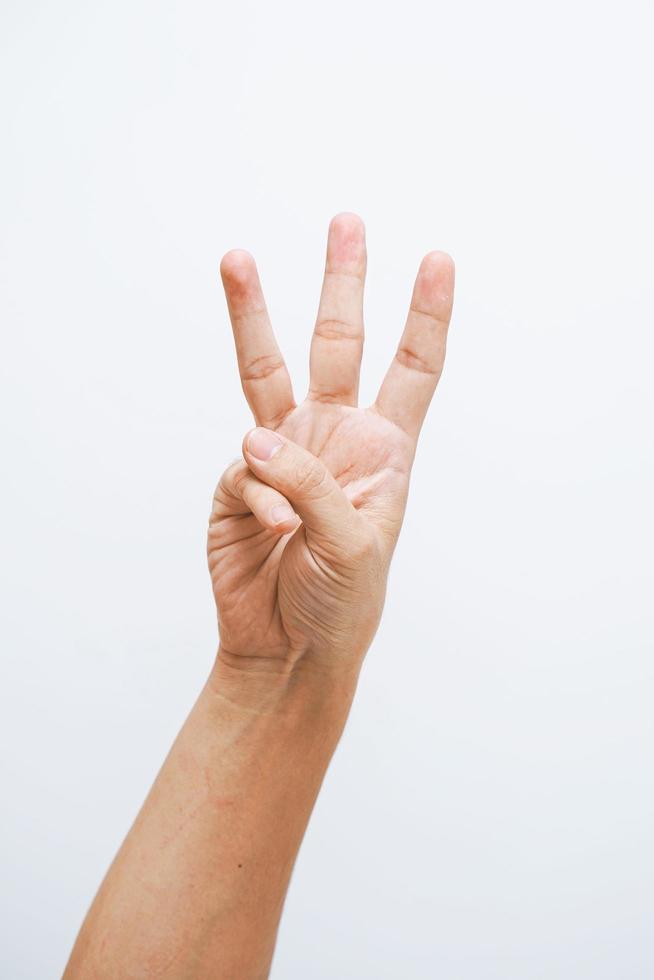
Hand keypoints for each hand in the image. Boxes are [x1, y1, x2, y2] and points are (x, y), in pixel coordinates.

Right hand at [208, 214, 453, 677]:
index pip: (412, 369)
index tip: (438, 258)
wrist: (286, 647)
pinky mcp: (236, 481)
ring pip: (265, 370)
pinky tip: (269, 533)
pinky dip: (255, 495)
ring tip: (237, 258)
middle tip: (347, 220)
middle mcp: (333, 438)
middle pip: (339, 344)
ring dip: (254, 314)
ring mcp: (281, 455)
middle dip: (344, 283)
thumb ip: (309, 485)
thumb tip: (253, 439)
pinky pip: (241, 469)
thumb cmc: (342, 600)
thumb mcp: (353, 544)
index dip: (426, 315)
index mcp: (383, 449)